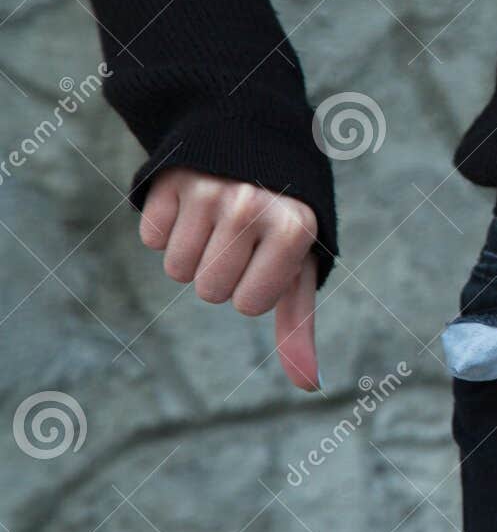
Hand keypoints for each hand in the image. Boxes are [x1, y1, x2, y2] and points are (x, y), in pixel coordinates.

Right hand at [139, 168, 320, 391]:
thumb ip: (298, 325)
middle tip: (237, 240)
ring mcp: (210, 189)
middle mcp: (253, 207)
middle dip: (219, 275)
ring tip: (216, 222)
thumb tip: (308, 385)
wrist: (252, 146)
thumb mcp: (297, 267)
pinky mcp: (171, 178)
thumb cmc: (279, 222)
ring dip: (191, 255)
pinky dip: (167, 228)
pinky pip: (152, 237)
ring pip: (177, 269)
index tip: (264, 260)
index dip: (251, 290)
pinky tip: (191, 205)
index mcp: (294, 229)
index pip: (247, 305)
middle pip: (208, 290)